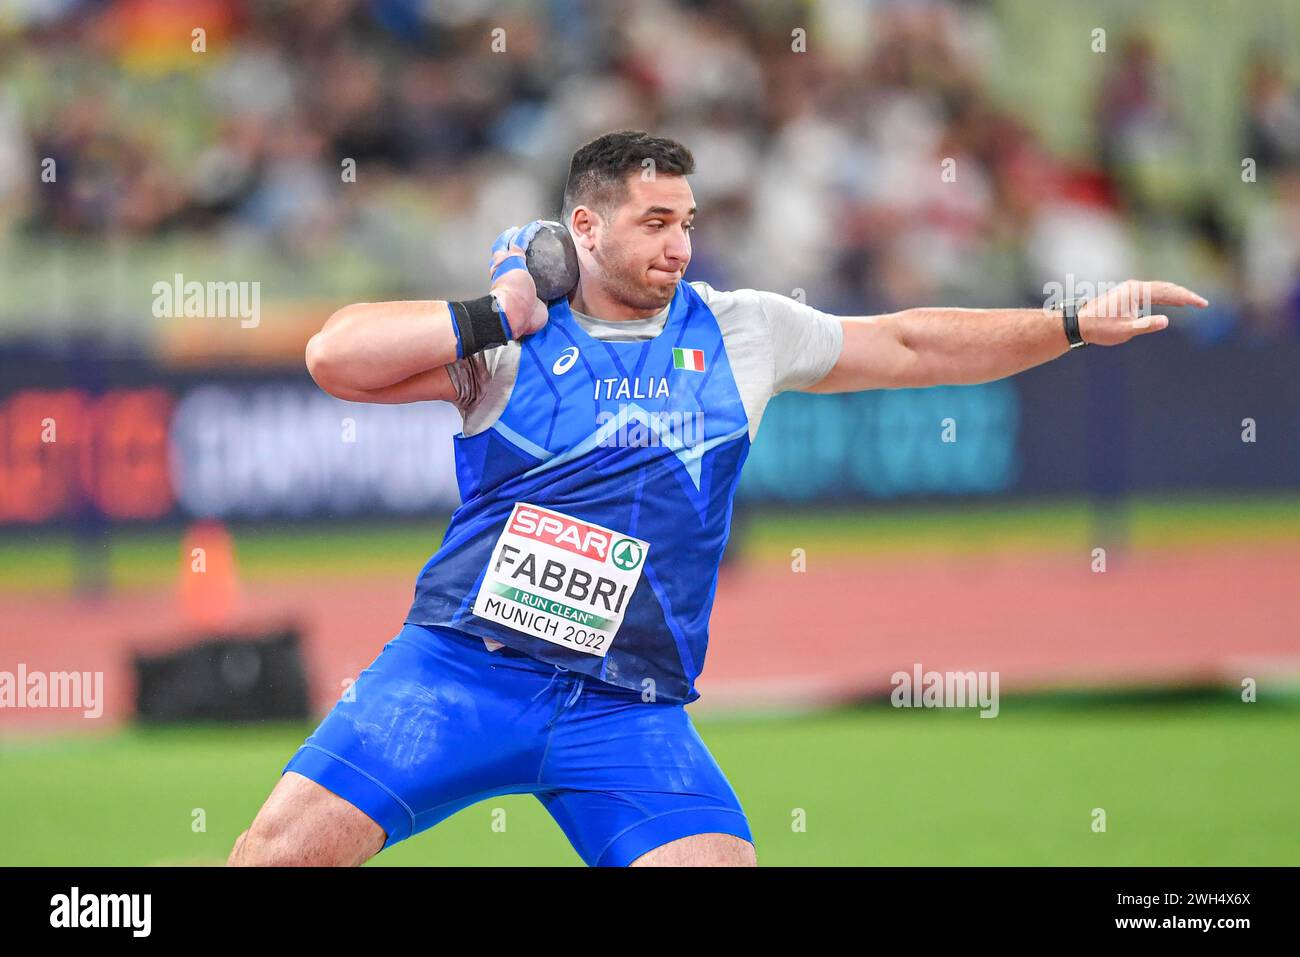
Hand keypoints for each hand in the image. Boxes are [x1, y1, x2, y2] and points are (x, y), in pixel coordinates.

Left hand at [488, 222, 549, 337]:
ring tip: (552, 255)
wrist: (518, 315)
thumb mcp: (512, 262)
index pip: (508, 244)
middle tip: (540, 239)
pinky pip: (548, 288)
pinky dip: (555, 282)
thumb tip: (520, 238)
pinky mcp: (538, 298)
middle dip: (526, 247)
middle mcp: (513, 274)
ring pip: (533, 272)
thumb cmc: (512, 288)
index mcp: (503, 264)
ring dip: (541, 265)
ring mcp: (525, 286)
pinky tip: (563, 276)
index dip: (517, 234)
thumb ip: (516, 250)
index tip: (530, 226)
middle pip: (518, 257)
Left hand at [1076, 279, 1208, 345]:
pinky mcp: (1128, 295)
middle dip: (1185, 295)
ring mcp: (1131, 290)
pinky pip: (1152, 293)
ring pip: (1160, 289)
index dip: (1187, 298)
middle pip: (1167, 288)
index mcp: (1136, 292)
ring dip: (1176, 295)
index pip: (1168, 292)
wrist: (1079, 323)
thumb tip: (1166, 320)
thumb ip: (1146, 325)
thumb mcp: (1124, 331)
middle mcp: (1135, 287)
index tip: (1202, 304)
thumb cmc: (1100, 328)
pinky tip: (1173, 302)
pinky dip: (1165, 297)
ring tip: (1193, 302)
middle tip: (1203, 303)